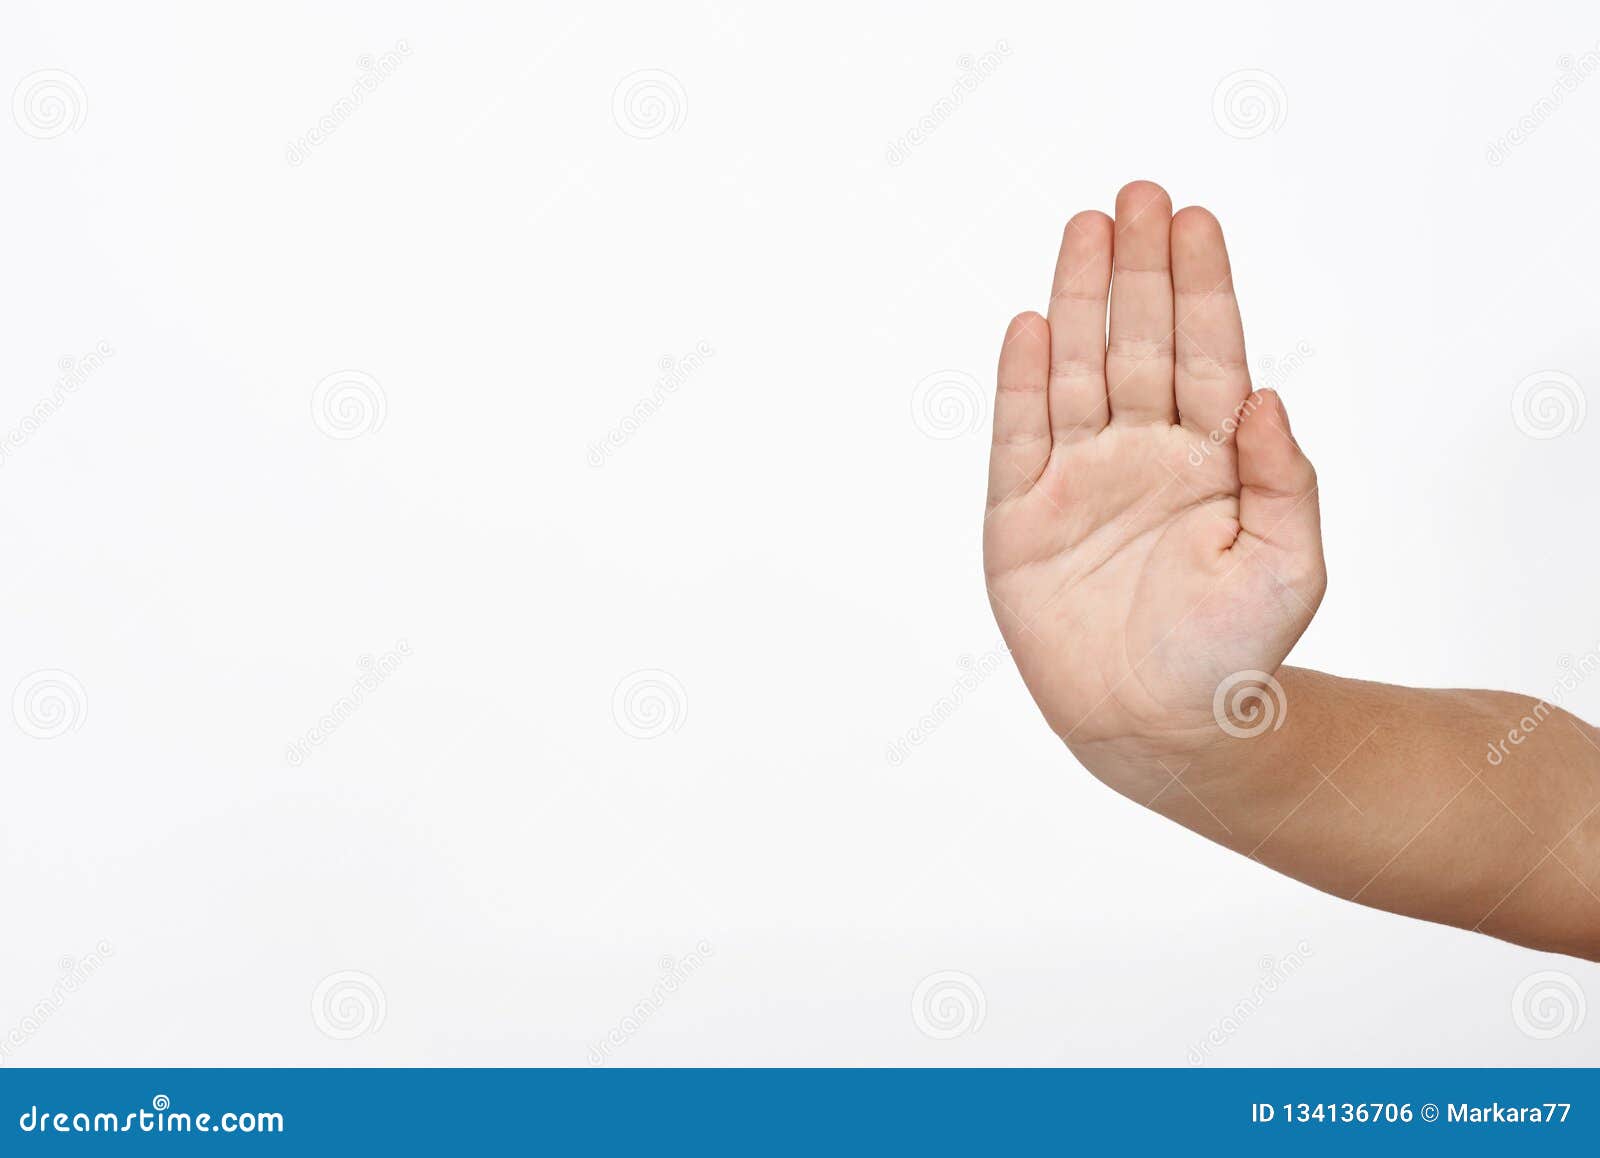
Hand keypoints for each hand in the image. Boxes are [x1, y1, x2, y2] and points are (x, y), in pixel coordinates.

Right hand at [983, 181, 1325, 778]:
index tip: (1194, 221)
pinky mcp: (1021, 517)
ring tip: (1083, 229)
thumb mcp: (1289, 566)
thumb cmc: (1234, 653)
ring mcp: (1079, 481)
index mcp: (1212, 460)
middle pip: (1137, 343)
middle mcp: (1144, 456)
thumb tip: (1266, 396)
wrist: (1160, 728)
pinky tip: (1028, 324)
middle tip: (1137, 195)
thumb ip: (1284, 478)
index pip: (1206, 355)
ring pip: (1076, 371)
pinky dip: (1020, 382)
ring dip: (1078, 301)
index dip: (1200, 288)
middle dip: (1138, 270)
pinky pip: (1018, 436)